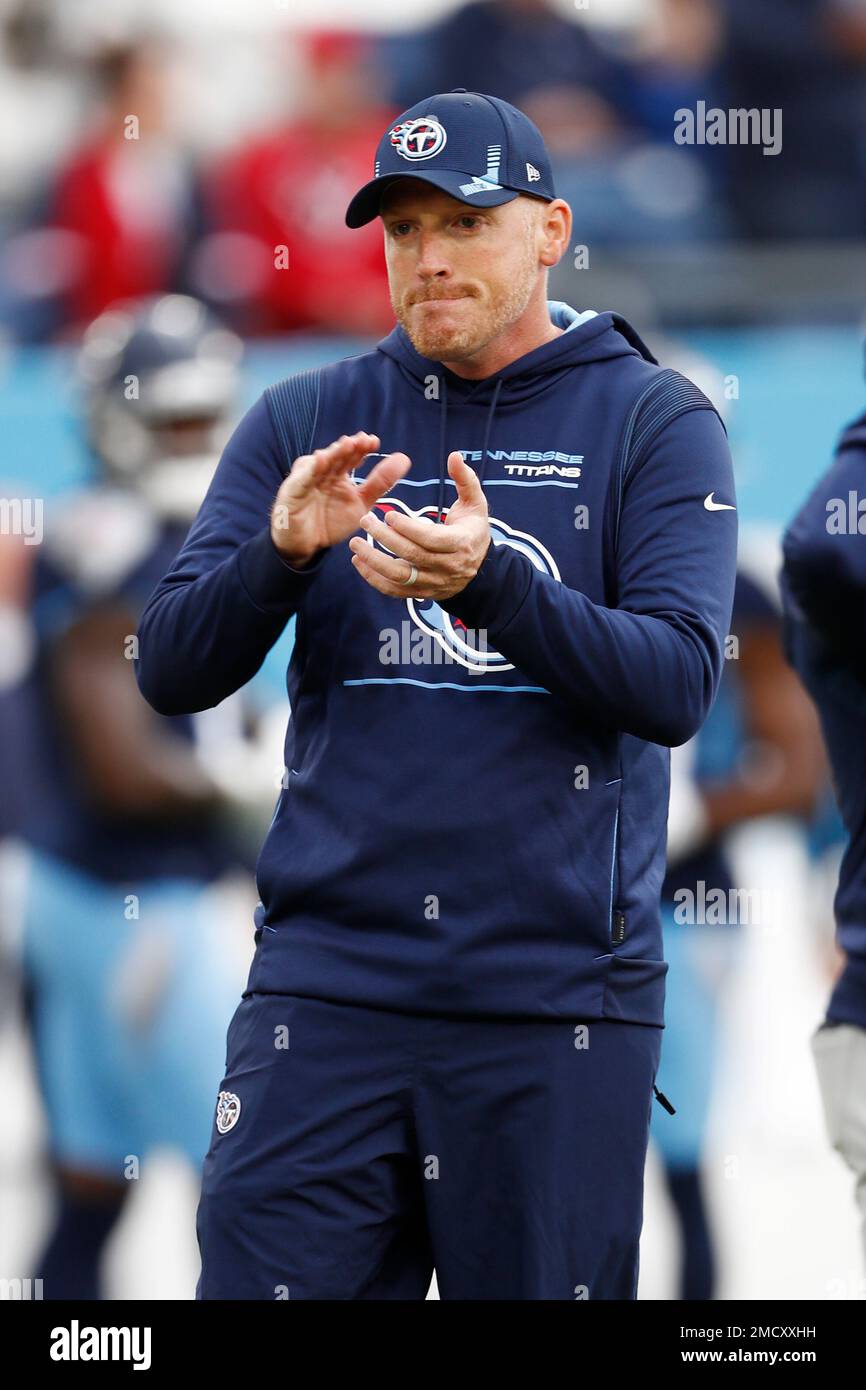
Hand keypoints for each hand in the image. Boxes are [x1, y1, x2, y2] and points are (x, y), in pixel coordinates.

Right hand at [270, 432, 410, 565]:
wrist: (306, 546)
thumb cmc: (330, 522)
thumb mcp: (361, 503)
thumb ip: (380, 482)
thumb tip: (404, 459)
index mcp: (338, 473)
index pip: (351, 456)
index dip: (362, 448)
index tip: (375, 442)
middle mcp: (322, 472)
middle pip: (337, 456)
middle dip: (350, 447)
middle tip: (363, 440)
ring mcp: (307, 479)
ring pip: (320, 463)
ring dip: (334, 453)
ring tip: (347, 444)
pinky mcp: (293, 491)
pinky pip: (302, 478)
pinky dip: (311, 469)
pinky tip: (321, 460)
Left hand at [348, 451, 490, 599]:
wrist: (481, 569)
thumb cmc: (473, 530)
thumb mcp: (476, 504)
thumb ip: (465, 480)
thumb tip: (454, 456)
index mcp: (462, 544)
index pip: (431, 539)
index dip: (408, 528)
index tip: (388, 514)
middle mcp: (448, 567)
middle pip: (412, 556)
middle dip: (385, 538)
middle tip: (365, 520)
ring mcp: (434, 583)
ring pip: (400, 577)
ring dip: (374, 561)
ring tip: (355, 543)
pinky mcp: (422, 593)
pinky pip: (395, 590)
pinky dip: (374, 579)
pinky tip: (359, 562)